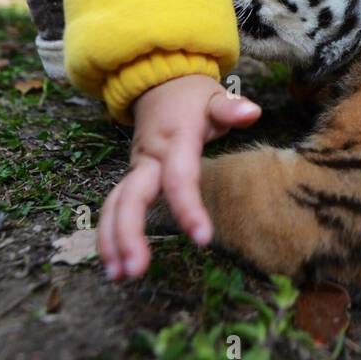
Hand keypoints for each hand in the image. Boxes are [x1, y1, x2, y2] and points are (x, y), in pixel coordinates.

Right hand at [98, 74, 261, 279]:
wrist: (158, 83)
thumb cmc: (192, 97)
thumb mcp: (213, 96)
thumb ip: (230, 107)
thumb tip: (251, 112)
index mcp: (175, 140)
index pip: (179, 177)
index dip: (188, 207)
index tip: (202, 239)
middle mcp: (149, 157)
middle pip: (132, 197)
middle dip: (130, 233)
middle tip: (138, 269)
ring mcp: (136, 168)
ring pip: (115, 205)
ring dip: (113, 240)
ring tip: (120, 276)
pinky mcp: (130, 178)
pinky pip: (114, 207)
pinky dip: (109, 235)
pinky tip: (115, 265)